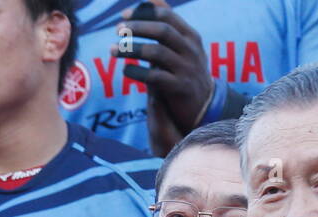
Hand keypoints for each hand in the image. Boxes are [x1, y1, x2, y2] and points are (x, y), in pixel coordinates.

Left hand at [111, 1, 214, 155]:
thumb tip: (145, 3)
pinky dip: (137, 72)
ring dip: (132, 49)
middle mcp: (190, 50)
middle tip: (117, 30)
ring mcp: (186, 69)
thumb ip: (166, 28)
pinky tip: (126, 70)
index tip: (123, 15)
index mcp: (190, 36)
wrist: (205, 105)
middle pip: (162, 30)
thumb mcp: (182, 47)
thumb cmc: (185, 72)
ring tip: (113, 49)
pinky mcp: (179, 88)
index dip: (143, 13)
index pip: (166, 15)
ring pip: (157, 52)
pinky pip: (154, 77)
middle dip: (137, 27)